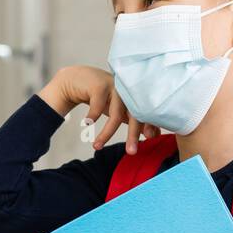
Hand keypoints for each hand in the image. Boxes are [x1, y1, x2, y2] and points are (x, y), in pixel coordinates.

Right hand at [38, 65, 157, 153]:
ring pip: (115, 114)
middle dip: (133, 134)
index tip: (150, 139)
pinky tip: (87, 123)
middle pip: (134, 114)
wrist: (78, 79)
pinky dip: (92, 116)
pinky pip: (97, 104)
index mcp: (134, 97)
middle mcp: (127, 92)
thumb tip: (154, 135)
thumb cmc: (102, 97)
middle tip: (131, 152)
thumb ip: (134, 121)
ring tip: (96, 146)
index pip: (145, 114)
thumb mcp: (119, 110)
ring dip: (106, 133)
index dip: (150, 125)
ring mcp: (114, 87)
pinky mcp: (99, 84)